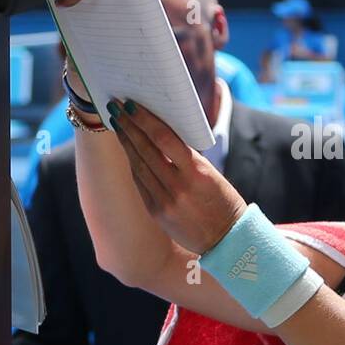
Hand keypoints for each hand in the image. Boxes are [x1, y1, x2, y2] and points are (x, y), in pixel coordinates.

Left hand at [109, 100, 247, 254]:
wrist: (227, 239)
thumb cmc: (223, 202)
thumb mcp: (211, 175)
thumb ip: (187, 158)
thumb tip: (161, 135)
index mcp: (198, 172)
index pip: (165, 139)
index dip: (145, 120)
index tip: (131, 105)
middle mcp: (179, 187)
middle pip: (146, 150)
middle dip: (129, 127)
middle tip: (116, 108)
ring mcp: (165, 201)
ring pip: (139, 166)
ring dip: (127, 143)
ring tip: (119, 125)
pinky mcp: (157, 213)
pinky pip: (140, 184)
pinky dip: (134, 165)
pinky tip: (129, 151)